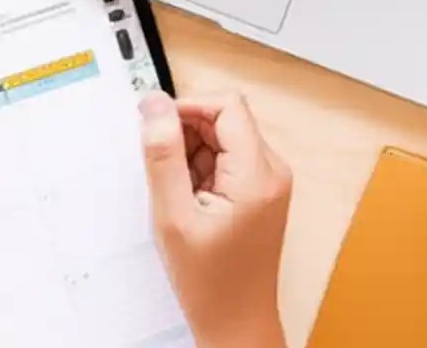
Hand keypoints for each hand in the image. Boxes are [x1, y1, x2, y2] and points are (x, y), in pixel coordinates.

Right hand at [139, 92, 291, 347]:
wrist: (236, 322)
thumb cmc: (210, 282)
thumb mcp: (173, 215)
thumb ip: (162, 155)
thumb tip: (155, 104)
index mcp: (257, 173)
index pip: (226, 105)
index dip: (187, 108)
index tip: (156, 127)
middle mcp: (271, 170)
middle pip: (223, 118)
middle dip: (186, 135)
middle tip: (164, 172)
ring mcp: (267, 180)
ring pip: (221, 138)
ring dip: (190, 155)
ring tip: (179, 196)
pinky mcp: (259, 190)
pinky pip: (224, 159)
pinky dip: (199, 171)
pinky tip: (189, 203)